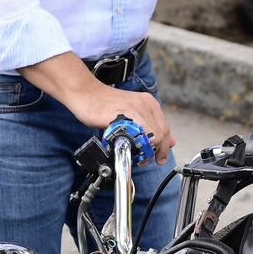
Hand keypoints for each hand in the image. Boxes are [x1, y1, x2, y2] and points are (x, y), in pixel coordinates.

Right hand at [27, 52, 178, 165]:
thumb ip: (148, 125)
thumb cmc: (105, 104)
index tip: (160, 157)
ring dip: (147, 150)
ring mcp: (135, 108)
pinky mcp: (123, 114)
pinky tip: (128, 148)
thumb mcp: (132, 113)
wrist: (86, 92)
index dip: (165, 146)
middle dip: (158, 151)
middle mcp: (146, 104)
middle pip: (162, 133)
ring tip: (139, 158)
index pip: (166, 128)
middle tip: (148, 160)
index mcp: (150, 103)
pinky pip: (135, 134)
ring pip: (152, 135)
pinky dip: (135, 145)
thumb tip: (167, 141)